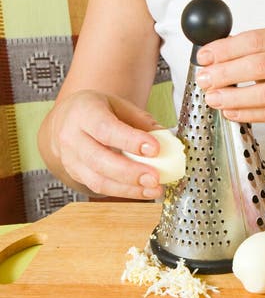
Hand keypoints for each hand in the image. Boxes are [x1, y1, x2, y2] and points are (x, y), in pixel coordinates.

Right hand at [45, 90, 164, 199]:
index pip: (106, 129)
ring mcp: (71, 160)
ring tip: (153, 188)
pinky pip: (99, 188)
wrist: (65, 121)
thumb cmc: (96, 111)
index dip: (130, 141)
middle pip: (100, 160)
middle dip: (130, 172)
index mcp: (84, 113)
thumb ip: (141, 121)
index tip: (154, 148)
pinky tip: (142, 191)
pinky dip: (124, 192)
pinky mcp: (76, 176)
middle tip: (155, 177)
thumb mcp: (118, 105)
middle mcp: (72, 138)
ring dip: (129, 188)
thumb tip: (166, 138)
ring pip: (98, 180)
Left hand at [196, 28, 264, 127]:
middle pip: (259, 65)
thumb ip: (243, 49)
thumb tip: (210, 55)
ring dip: (234, 97)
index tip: (205, 57)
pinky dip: (246, 113)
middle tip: (205, 79)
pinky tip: (229, 111)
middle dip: (226, 73)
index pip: (254, 40)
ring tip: (213, 98)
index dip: (226, 48)